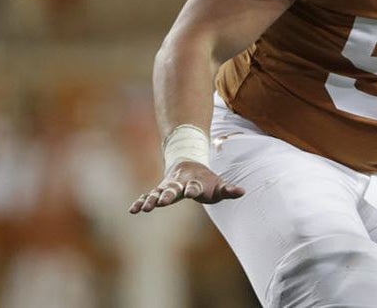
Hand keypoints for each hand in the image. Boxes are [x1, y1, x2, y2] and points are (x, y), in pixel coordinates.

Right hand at [128, 160, 244, 213]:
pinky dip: (141, 201)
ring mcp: (168, 187)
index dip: (193, 188)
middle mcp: (179, 184)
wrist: (190, 165)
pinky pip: (148, 196)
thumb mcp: (220, 185)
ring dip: (151, 200)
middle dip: (167, 195)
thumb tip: (243, 191)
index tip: (191, 191)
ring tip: (143, 208)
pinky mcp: (160, 191)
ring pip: (157, 192)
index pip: (194, 186)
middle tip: (161, 202)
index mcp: (195, 183)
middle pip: (173, 189)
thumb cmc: (207, 181)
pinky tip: (133, 210)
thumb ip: (229, 189)